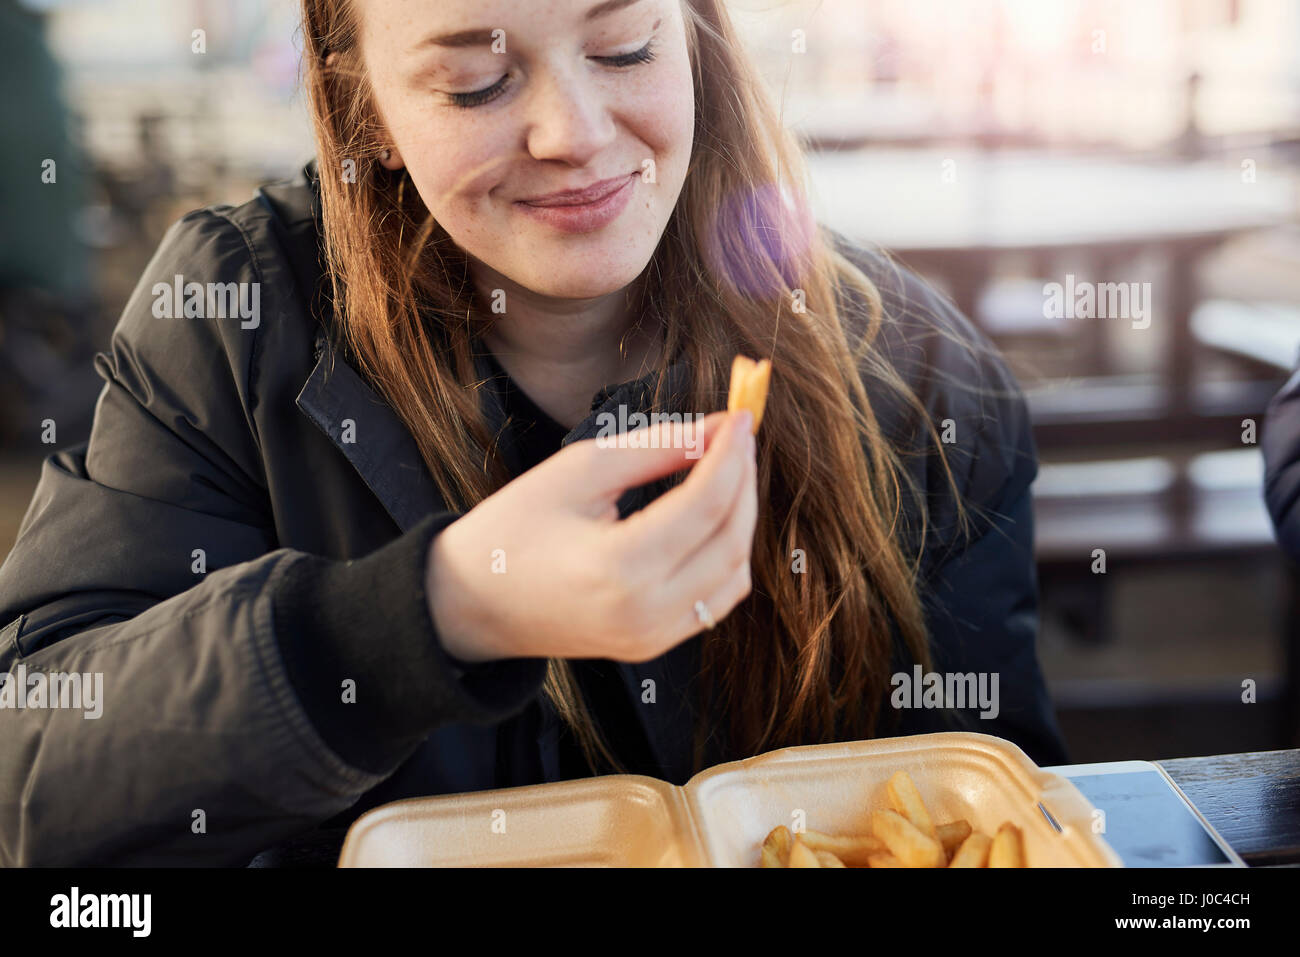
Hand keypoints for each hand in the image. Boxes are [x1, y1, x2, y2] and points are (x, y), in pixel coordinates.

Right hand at [426, 409, 758, 663]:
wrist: (472, 603)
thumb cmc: (513, 528)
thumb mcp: (579, 470)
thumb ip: (656, 448)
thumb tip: (718, 429)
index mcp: (619, 567)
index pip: (705, 504)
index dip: (731, 454)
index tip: (742, 415)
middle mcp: (645, 612)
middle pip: (730, 539)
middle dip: (743, 480)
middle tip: (738, 436)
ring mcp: (653, 637)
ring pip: (734, 573)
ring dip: (741, 518)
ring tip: (727, 471)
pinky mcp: (654, 645)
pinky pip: (716, 600)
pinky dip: (727, 554)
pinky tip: (714, 516)